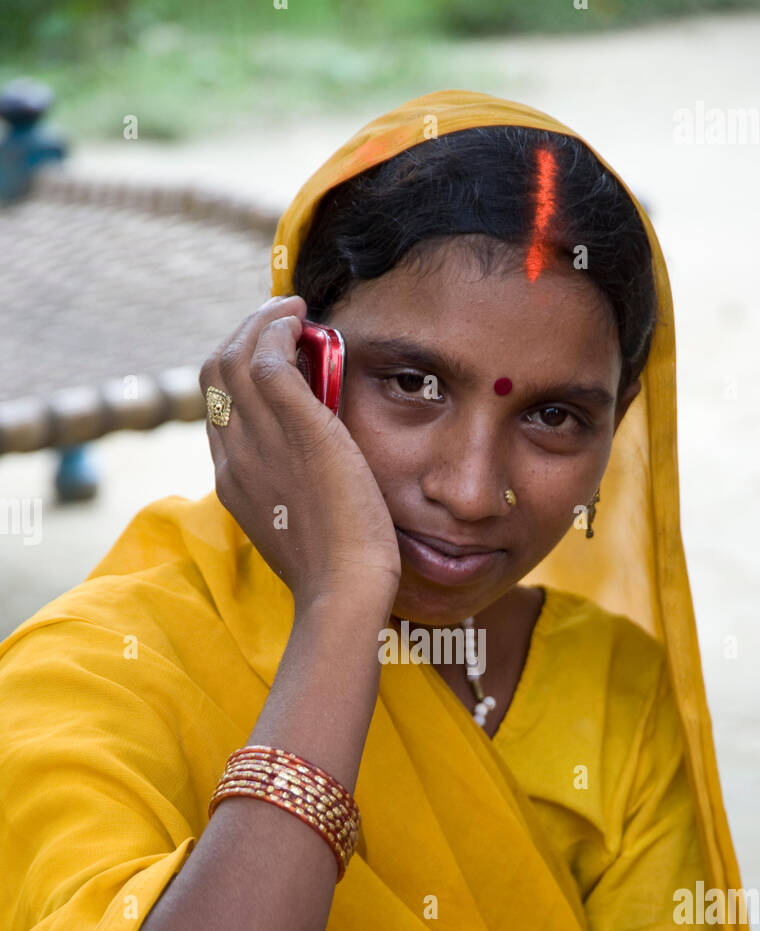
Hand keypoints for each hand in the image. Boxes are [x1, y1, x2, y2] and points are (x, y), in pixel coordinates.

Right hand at [200, 295, 401, 612]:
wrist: (343, 589)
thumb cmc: (337, 569)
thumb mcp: (300, 525)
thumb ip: (295, 490)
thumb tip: (317, 462)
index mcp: (231, 481)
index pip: (218, 409)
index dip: (239, 374)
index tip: (273, 359)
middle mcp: (232, 456)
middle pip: (215, 373)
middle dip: (243, 337)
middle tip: (281, 323)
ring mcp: (258, 440)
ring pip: (235, 355)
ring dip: (262, 322)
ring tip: (293, 311)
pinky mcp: (295, 427)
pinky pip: (269, 355)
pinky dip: (279, 327)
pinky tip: (303, 320)